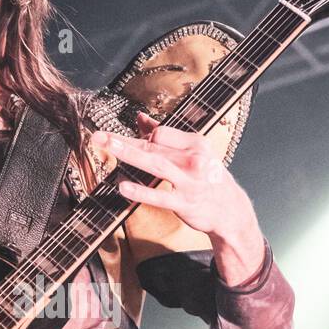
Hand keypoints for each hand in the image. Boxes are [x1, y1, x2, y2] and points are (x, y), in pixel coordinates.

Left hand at [89, 114, 266, 284]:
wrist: (230, 210)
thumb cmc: (208, 179)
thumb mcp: (194, 152)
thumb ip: (166, 136)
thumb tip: (140, 118)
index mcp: (195, 143)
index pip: (160, 133)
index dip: (141, 137)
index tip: (127, 143)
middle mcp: (193, 159)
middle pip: (152, 145)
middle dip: (123, 140)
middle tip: (99, 136)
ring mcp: (189, 181)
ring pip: (155, 164)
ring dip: (129, 154)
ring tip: (108, 149)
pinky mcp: (184, 202)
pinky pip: (159, 195)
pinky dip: (141, 191)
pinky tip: (123, 187)